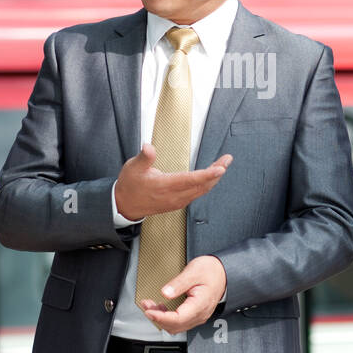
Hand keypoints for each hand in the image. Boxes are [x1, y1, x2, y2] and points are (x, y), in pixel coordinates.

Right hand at [114, 144, 230, 220]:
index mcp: (164, 186)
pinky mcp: (178, 203)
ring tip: (222, 165)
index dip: (207, 174)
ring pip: (201, 191)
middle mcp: (174, 196)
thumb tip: (148, 147)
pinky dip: (206, 185)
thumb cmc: (130, 185)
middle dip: (216, 173)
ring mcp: (177, 201)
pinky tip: (211, 177)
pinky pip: (197, 194)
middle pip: (201, 185)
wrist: (125, 205)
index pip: (190, 180)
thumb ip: (144, 157)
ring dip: (213, 179)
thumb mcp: (133, 167)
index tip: (220, 168)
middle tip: (227, 159)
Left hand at [141, 255, 226, 333]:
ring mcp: (198, 316)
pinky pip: (179, 323)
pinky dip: (167, 318)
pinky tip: (161, 309)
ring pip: (176, 326)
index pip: (178, 319)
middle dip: (158, 318)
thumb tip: (165, 293)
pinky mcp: (195, 315)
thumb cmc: (211, 271)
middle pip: (175, 326)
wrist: (223, 273)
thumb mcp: (194, 271)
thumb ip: (179, 283)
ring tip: (151, 307)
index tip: (149, 311)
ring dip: (161, 319)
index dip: (161, 318)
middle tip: (146, 305)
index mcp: (200, 304)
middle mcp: (200, 314)